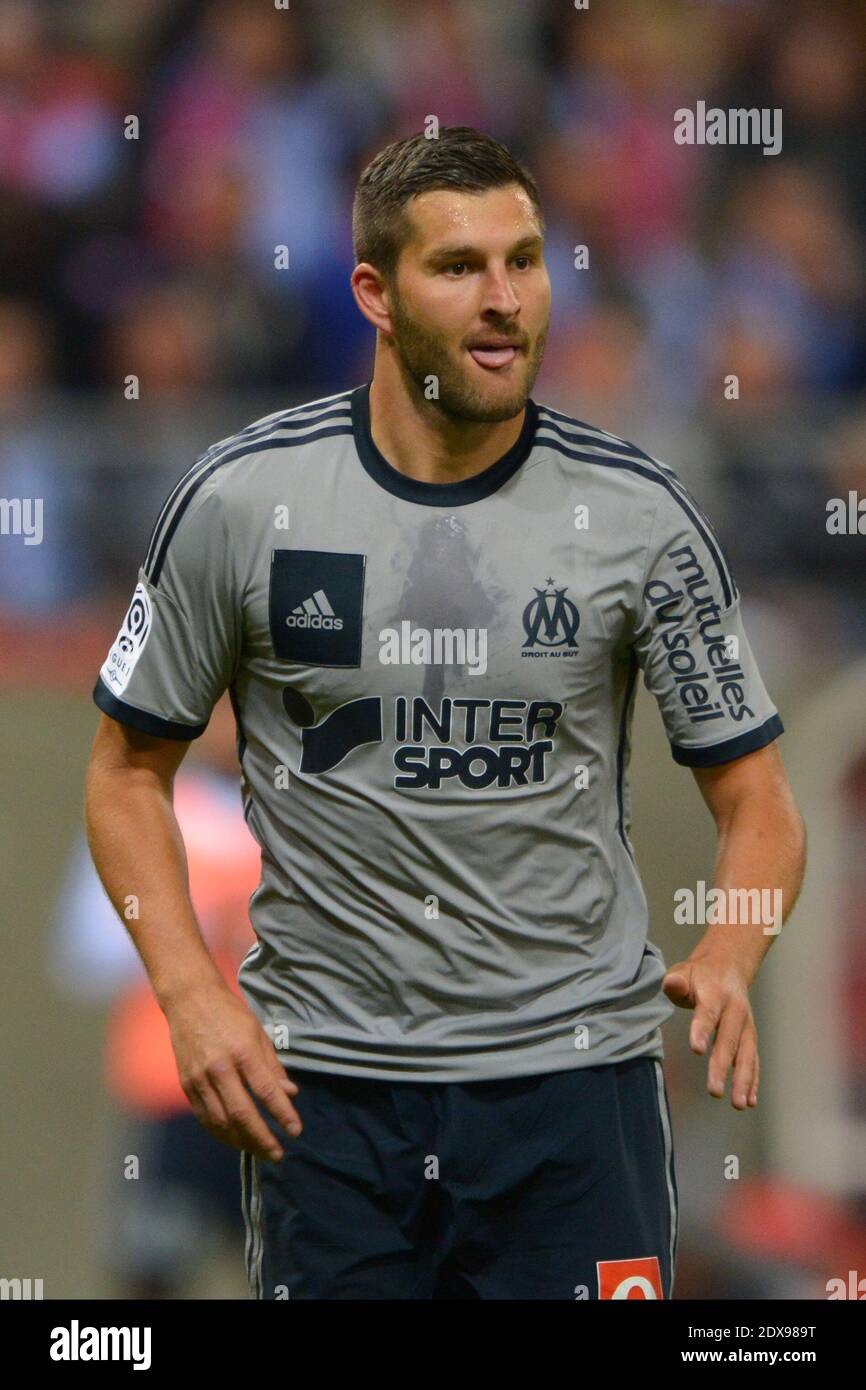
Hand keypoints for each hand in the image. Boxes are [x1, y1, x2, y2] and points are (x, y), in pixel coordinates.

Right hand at [165, 980, 302, 1160]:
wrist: (189, 1002)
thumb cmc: (229, 1015)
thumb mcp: (258, 1033)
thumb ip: (273, 1066)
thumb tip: (290, 1093)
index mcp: (243, 1051)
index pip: (266, 1090)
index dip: (283, 1114)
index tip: (295, 1131)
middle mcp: (219, 1068)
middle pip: (242, 1114)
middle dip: (262, 1138)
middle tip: (278, 1154)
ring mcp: (200, 1079)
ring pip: (221, 1122)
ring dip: (242, 1142)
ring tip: (260, 1151)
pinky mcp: (186, 1086)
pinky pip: (205, 1118)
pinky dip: (222, 1134)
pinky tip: (236, 1140)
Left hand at [662, 955, 758, 1109]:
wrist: (728, 965)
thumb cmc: (699, 974)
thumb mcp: (684, 970)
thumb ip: (676, 981)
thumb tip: (672, 985)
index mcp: (716, 993)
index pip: (708, 1013)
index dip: (702, 1029)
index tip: (696, 1049)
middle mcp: (735, 1011)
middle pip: (729, 1039)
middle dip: (722, 1066)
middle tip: (714, 1091)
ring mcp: (746, 1025)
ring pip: (746, 1054)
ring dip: (744, 1080)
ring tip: (739, 1104)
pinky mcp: (750, 1037)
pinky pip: (754, 1060)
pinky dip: (753, 1080)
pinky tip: (750, 1101)